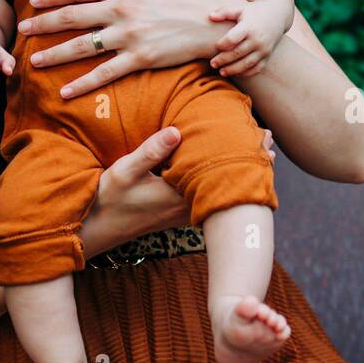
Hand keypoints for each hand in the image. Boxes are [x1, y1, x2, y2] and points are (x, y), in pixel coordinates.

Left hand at [15, 0, 242, 97]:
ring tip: (34, 61)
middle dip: (42, 24)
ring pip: (81, 45)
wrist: (216, 21)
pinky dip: (82, 84)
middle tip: (21, 31)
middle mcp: (121, 8)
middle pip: (71, 16)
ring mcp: (129, 34)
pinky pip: (104, 73)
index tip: (33, 2)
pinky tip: (64, 91)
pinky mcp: (140, 57)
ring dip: (53, 54)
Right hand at [79, 124, 277, 255]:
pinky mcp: (175, 213)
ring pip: (218, 190)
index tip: (262, 137)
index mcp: (179, 195)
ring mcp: (182, 213)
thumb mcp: (124, 172)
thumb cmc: (107, 200)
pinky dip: (217, 178)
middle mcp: (186, 207)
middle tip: (268, 138)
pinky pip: (205, 195)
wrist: (95, 231)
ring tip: (254, 149)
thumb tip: (177, 131)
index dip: (242, 156)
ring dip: (232, 169)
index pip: (221, 174)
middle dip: (245, 160)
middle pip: (226, 183)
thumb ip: (150, 152)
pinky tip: (221, 165)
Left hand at [208, 0, 286, 77]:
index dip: (222, 44)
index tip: (215, 46)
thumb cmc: (254, 12)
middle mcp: (257, 39)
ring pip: (246, 64)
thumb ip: (224, 12)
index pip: (233, 39)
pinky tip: (235, 73)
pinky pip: (256, 68)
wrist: (277, 15)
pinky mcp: (268, 56)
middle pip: (237, 53)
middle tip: (212, 64)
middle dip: (223, 60)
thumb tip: (210, 16)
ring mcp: (264, 49)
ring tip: (221, 72)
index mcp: (249, 27)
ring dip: (233, 70)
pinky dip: (246, 73)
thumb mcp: (240, 9)